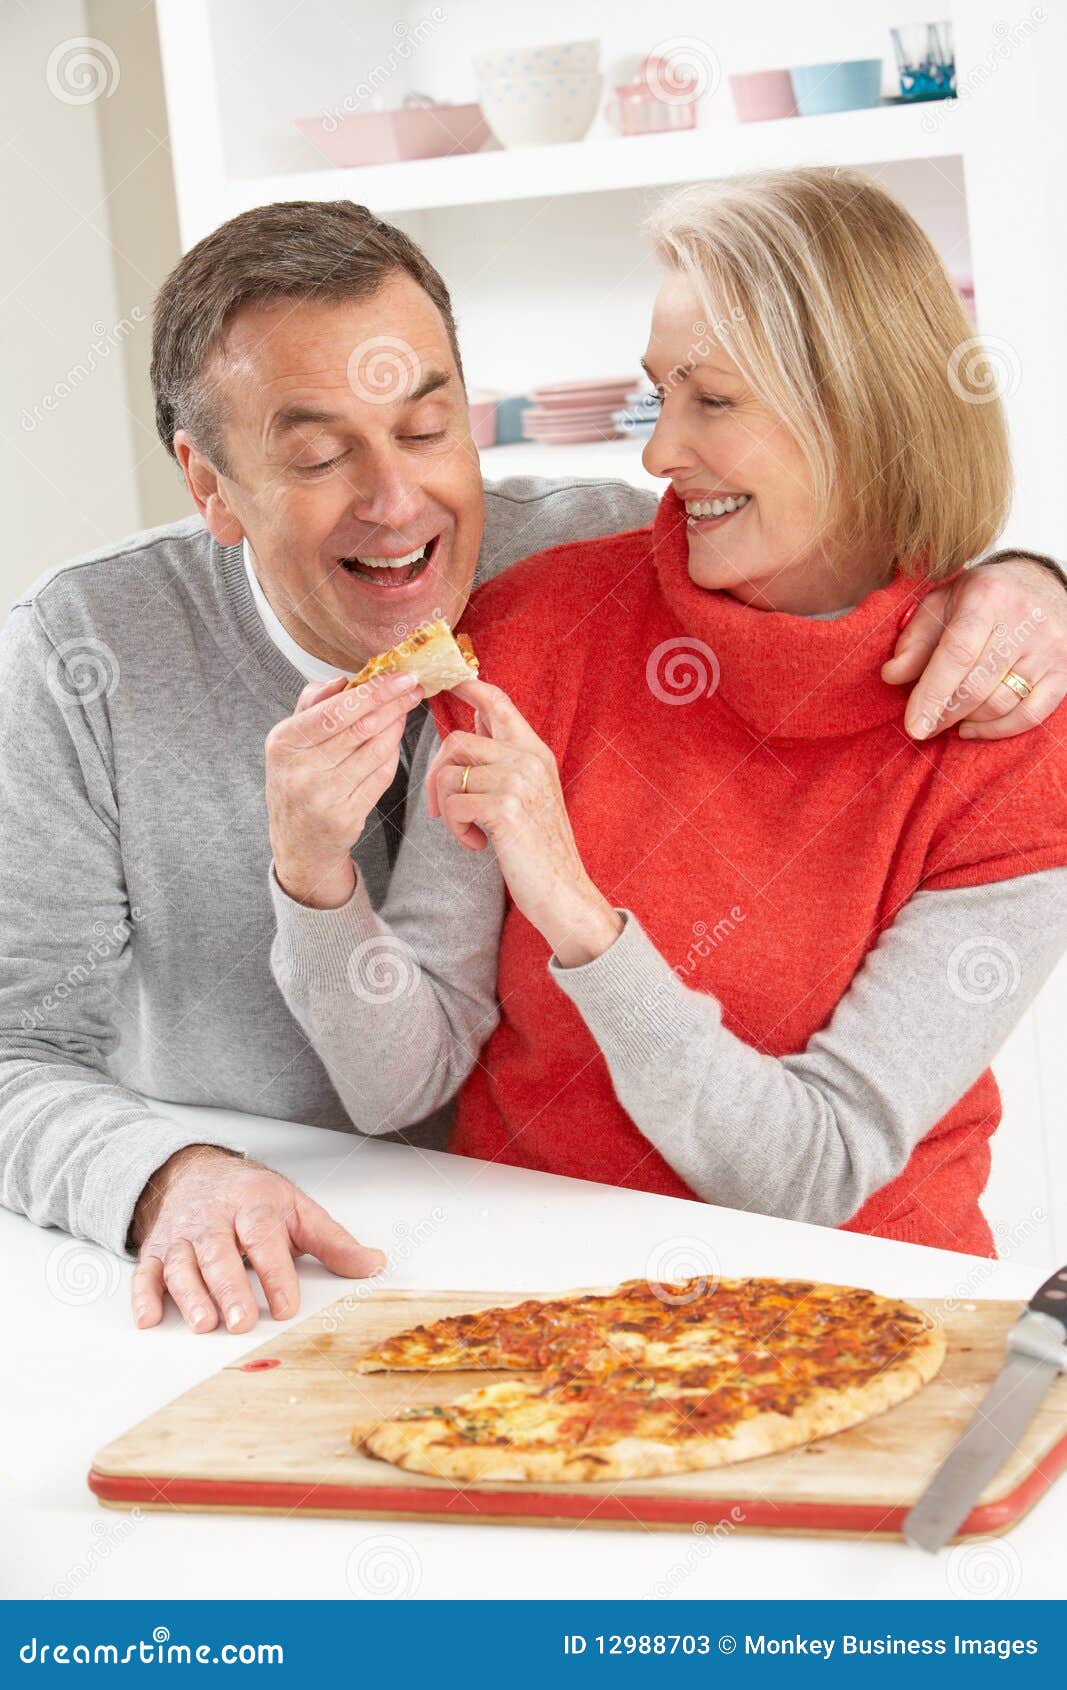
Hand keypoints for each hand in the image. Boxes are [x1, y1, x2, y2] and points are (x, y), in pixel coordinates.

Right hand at [129, 1144, 385, 1331]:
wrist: (193, 1171)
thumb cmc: (251, 1197)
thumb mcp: (297, 1210)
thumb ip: (333, 1242)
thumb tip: (373, 1265)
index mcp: (254, 1206)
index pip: (264, 1237)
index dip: (275, 1272)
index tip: (286, 1305)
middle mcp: (214, 1219)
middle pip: (219, 1252)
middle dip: (229, 1287)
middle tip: (241, 1320)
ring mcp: (182, 1235)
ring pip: (182, 1264)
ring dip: (190, 1294)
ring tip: (204, 1323)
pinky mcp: (156, 1251)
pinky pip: (146, 1272)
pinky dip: (144, 1295)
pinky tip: (149, 1317)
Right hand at [265, 671, 421, 907]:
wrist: (298, 841)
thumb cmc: (296, 779)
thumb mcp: (290, 741)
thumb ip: (313, 705)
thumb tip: (342, 679)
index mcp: (284, 743)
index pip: (335, 710)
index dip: (373, 691)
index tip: (400, 676)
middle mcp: (301, 770)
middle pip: (360, 727)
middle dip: (393, 703)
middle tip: (414, 687)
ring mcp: (324, 796)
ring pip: (376, 751)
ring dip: (397, 726)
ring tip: (406, 709)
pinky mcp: (347, 817)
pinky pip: (381, 777)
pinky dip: (392, 754)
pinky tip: (395, 740)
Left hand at [426, 678, 622, 966]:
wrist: (565, 893)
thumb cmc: (540, 849)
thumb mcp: (527, 795)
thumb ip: (503, 761)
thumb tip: (471, 727)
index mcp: (535, 751)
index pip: (497, 701)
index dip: (466, 684)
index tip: (443, 677)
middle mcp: (529, 758)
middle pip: (457, 739)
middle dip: (437, 774)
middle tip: (442, 808)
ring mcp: (519, 782)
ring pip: (450, 773)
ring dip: (448, 809)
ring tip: (471, 832)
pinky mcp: (505, 808)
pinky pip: (453, 803)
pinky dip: (456, 828)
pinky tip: (479, 844)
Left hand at [883, 556, 1066, 739]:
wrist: (1041, 583)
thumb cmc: (982, 598)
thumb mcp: (942, 604)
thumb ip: (915, 640)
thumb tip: (891, 676)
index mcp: (987, 597)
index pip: (957, 654)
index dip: (932, 694)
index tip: (914, 725)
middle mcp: (1024, 620)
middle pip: (978, 685)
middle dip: (944, 713)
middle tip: (923, 726)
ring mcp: (1049, 647)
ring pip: (1002, 702)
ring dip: (968, 719)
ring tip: (948, 717)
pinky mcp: (1064, 670)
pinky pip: (1031, 715)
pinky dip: (998, 730)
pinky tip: (973, 727)